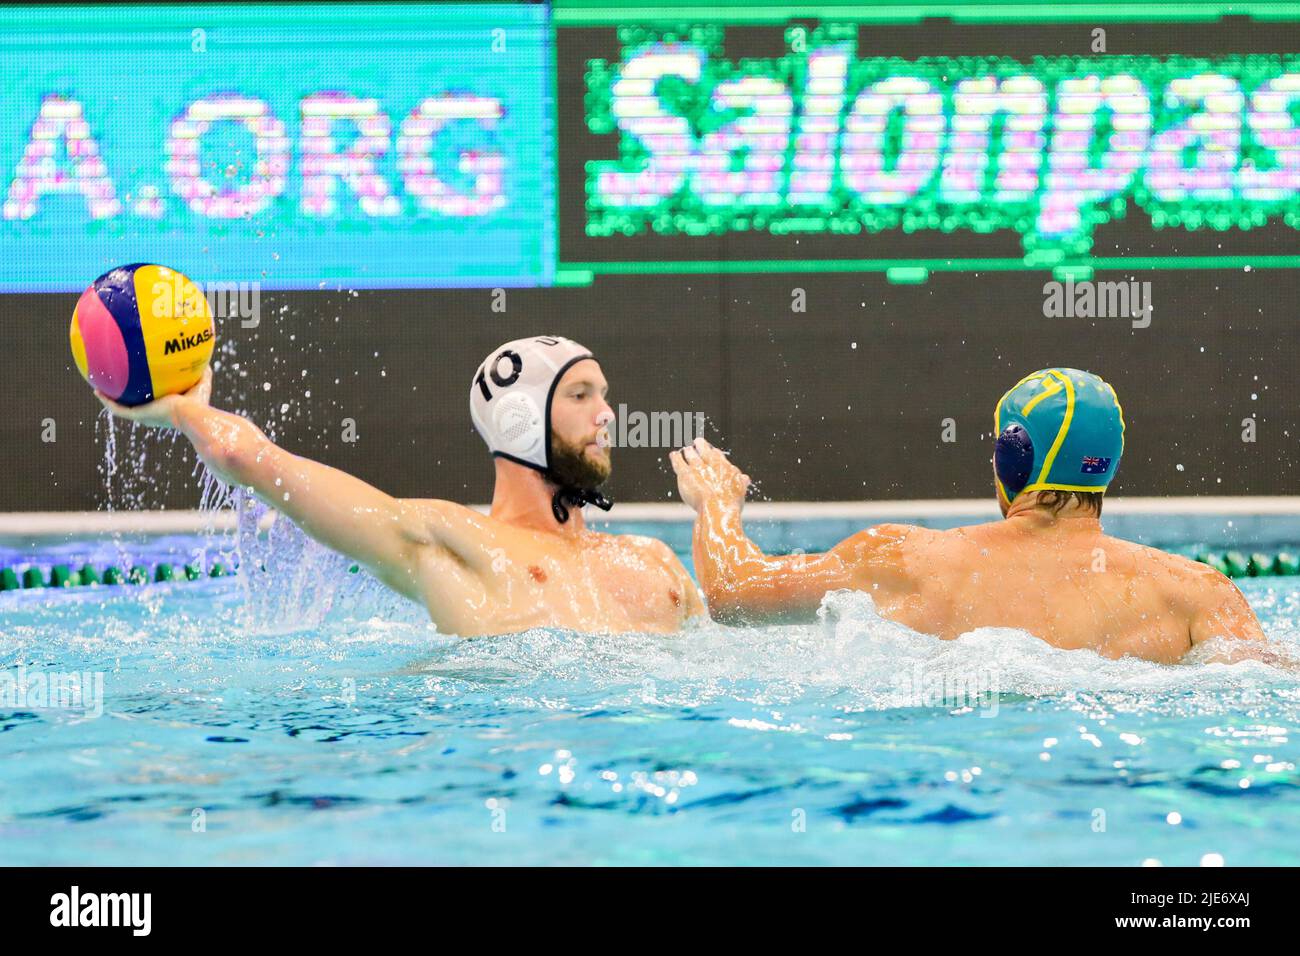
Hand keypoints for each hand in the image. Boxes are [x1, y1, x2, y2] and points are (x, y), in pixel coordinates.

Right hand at [94, 366, 211, 429]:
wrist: (191, 415)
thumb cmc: (198, 404)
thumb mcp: (200, 384)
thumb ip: (201, 372)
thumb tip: (204, 358)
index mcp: (163, 409)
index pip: (151, 402)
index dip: (143, 394)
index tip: (138, 385)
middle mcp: (151, 414)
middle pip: (133, 405)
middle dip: (124, 396)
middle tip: (115, 384)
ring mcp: (143, 416)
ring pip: (121, 408)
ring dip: (109, 398)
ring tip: (98, 387)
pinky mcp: (137, 415)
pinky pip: (117, 409)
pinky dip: (107, 401)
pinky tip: (97, 391)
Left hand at [669, 437, 750, 512]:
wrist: (717, 508)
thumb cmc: (730, 504)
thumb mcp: (740, 492)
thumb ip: (741, 483)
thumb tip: (745, 478)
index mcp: (725, 467)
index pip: (718, 455)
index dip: (714, 453)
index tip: (713, 451)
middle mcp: (711, 464)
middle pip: (704, 450)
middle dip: (701, 444)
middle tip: (697, 441)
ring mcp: (698, 467)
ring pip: (691, 454)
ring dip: (688, 451)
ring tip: (686, 449)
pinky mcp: (685, 473)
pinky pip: (679, 461)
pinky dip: (676, 457)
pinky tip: (673, 455)